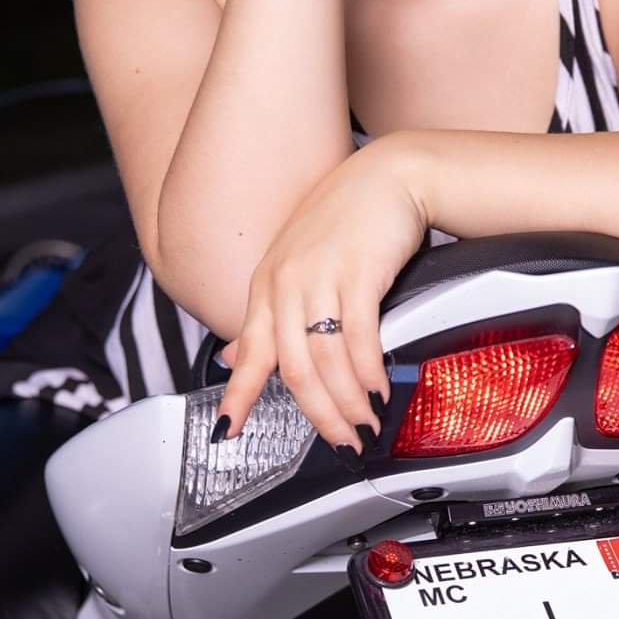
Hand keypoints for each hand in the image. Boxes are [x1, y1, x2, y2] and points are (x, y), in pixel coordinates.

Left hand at [213, 138, 430, 451]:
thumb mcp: (297, 264)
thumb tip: (236, 357)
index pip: (249, 351)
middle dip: (318, 415)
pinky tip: (380, 389)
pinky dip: (370, 371)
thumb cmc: (347, 221)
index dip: (238, 394)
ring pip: (326, 359)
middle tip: (341, 442)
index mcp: (267, 284)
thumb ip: (271, 315)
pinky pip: (360, 336)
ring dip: (349, 402)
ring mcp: (320, 276)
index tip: (228, 430)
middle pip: (293, 368)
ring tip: (366, 425)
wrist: (390, 175)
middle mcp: (286, 281)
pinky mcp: (359, 271)